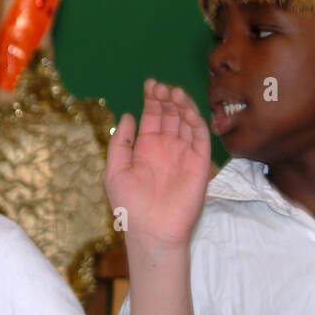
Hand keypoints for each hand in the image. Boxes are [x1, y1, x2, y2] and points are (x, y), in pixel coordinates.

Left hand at [105, 79, 211, 248]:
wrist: (152, 230)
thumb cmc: (130, 205)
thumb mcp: (115, 171)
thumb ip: (121, 143)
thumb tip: (127, 115)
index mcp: (147, 148)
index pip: (153, 116)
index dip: (152, 99)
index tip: (150, 84)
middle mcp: (167, 147)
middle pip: (170, 114)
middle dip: (167, 97)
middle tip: (161, 87)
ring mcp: (184, 153)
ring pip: (186, 121)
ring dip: (182, 104)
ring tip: (173, 92)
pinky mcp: (199, 162)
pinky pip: (200, 136)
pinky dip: (195, 120)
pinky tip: (185, 110)